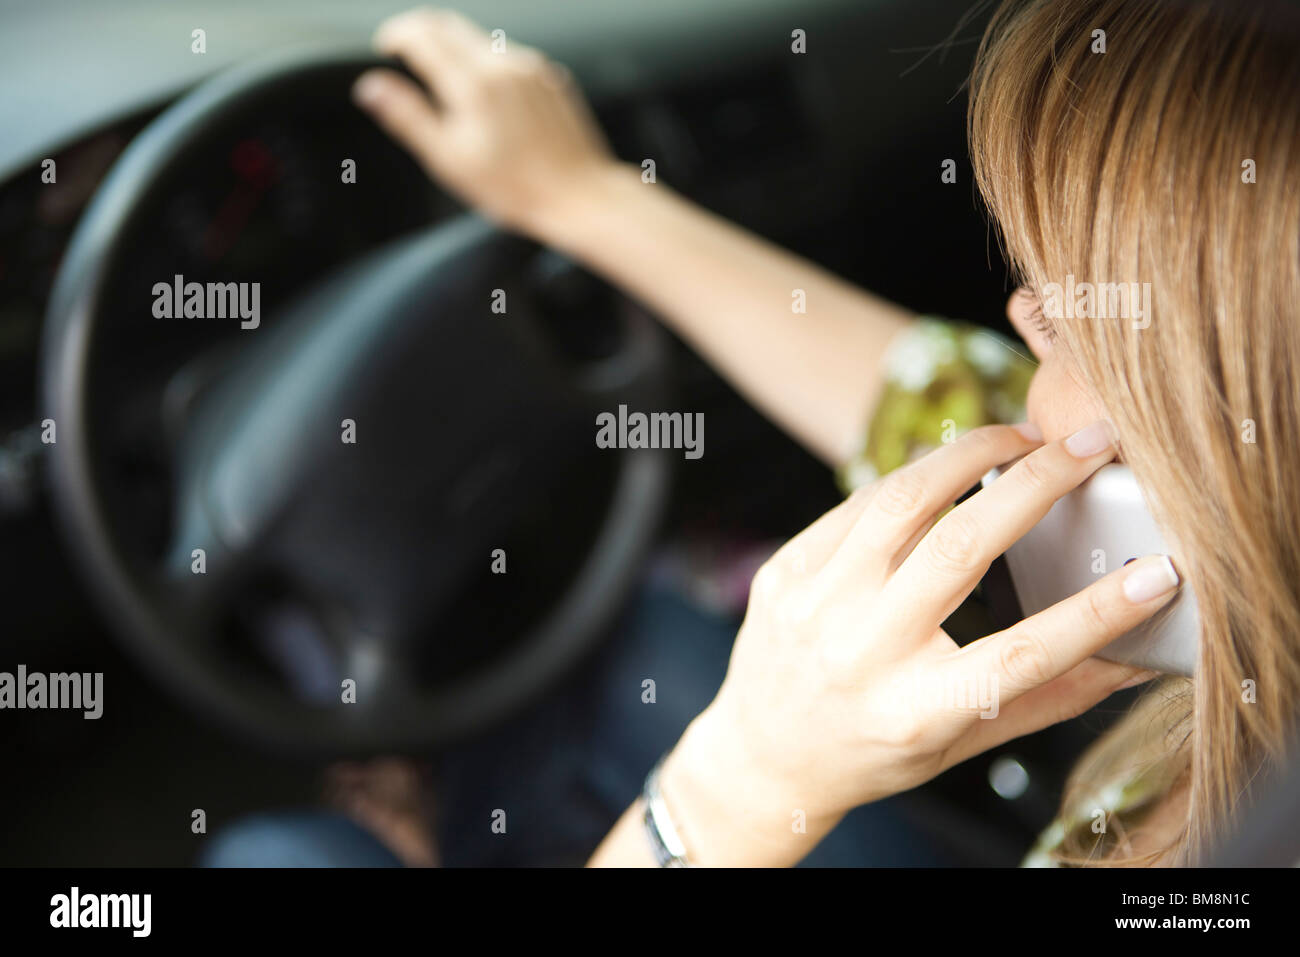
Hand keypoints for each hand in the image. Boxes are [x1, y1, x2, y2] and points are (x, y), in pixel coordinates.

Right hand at [353, 8, 616, 234]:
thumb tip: (371, 88)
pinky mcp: (550, 77)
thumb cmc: (517, 188)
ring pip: (479, 39)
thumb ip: (408, 116)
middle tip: (404, 53)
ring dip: (454, 49)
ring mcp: (531, 68)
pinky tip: (487, 100)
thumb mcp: (450, 159)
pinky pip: (508, 57)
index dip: (395, 36)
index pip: (421, 33)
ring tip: (444, 83)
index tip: (385, 48)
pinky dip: (486, 65)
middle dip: (420, 32)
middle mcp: (503, 65)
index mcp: (474, 83)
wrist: (578, 195)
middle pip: (449, 25)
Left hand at [661, 421, 1180, 865]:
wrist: (764, 753)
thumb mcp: (963, 744)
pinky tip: (950, 467)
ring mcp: (814, 606)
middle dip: (1036, 485)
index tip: (1156, 571)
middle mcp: (860, 654)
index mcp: (916, 710)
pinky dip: (913, 477)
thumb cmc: (876, 751)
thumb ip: (1049, 698)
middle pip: (959, 551)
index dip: (1097, 613)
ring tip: (1019, 437)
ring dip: (969, 454)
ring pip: (901, 502)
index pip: (1022, 655)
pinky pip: (858, 505)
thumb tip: (1136, 656)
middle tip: (1089, 445)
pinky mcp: (785, 572)